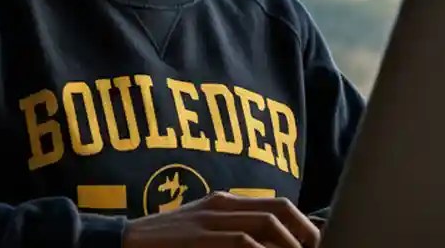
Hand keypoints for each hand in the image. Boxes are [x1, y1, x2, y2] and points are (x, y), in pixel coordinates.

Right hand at [121, 191, 320, 247]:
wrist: (124, 244)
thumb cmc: (167, 245)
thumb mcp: (203, 232)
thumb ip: (234, 235)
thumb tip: (271, 246)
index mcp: (225, 202)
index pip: (278, 205)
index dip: (305, 225)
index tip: (321, 244)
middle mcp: (221, 205)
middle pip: (278, 212)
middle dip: (305, 235)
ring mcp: (208, 220)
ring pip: (264, 227)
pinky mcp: (197, 238)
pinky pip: (240, 245)